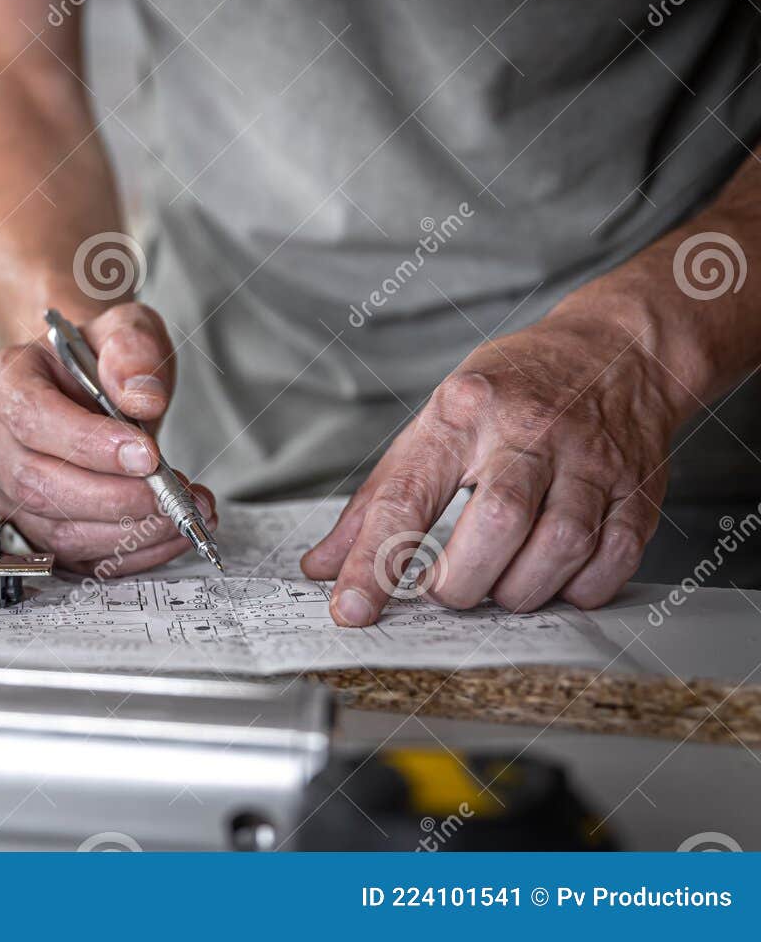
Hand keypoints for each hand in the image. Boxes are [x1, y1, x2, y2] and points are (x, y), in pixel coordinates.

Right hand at [0, 303, 216, 575]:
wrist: (90, 384)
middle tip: (173, 494)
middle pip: (38, 484)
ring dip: (127, 532)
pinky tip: (168, 534)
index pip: (33, 418)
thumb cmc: (100, 358)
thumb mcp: (125, 329)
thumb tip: (142, 397)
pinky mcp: (31, 528)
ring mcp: (5, 491)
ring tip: (184, 513)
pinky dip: (129, 554)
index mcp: (3, 380)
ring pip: (56, 531)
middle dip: (115, 498)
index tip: (147, 454)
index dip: (89, 443)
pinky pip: (75, 558)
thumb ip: (133, 351)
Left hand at [301, 310, 686, 625]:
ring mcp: (591, 459)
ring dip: (519, 591)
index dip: (375, 563)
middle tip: (448, 590)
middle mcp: (529, 431)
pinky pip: (613, 559)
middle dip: (461, 582)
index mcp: (463, 413)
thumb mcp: (434, 421)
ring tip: (498, 586)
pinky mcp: (639, 488)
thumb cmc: (512, 392)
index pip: (407, 497)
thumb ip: (378, 499)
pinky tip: (555, 581)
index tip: (351, 610)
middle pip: (495, 525)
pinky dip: (578, 590)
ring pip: (559, 547)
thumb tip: (324, 566)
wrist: (615, 353)